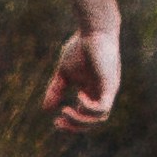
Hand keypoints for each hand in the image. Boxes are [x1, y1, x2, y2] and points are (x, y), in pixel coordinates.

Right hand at [36, 17, 123, 132]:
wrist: (94, 30)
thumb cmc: (81, 48)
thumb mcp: (64, 73)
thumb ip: (56, 90)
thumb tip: (46, 109)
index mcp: (93, 92)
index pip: (86, 116)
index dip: (72, 123)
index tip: (56, 121)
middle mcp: (102, 94)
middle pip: (94, 121)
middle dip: (75, 126)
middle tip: (59, 123)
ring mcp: (108, 91)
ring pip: (100, 118)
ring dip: (81, 120)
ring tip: (66, 110)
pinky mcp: (110, 85)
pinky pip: (102, 107)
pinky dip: (89, 108)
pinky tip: (78, 96)